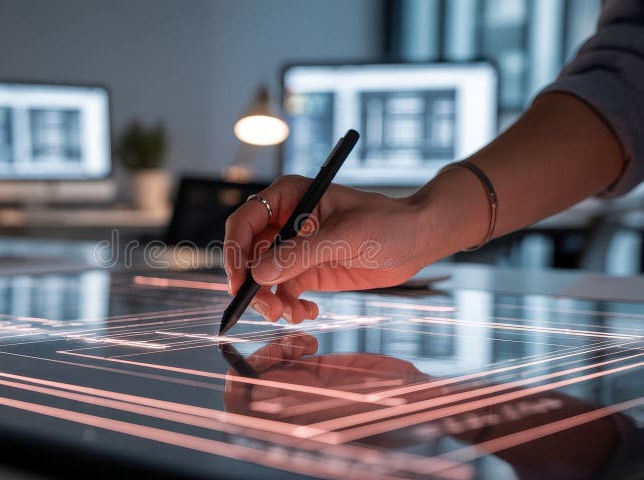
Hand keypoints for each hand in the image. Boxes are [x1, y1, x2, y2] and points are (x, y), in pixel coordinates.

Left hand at [222, 333, 427, 425]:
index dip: (239, 381)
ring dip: (276, 346)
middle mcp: (290, 406)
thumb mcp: (342, 406)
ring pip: (265, 364)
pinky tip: (312, 341)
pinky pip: (287, 356)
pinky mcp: (316, 373)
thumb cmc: (388, 410)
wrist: (417, 400)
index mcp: (291, 422)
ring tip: (303, 342)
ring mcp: (301, 389)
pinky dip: (291, 343)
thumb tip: (256, 399)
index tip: (258, 360)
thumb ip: (297, 406)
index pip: (239, 407)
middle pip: (247, 381)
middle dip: (259, 357)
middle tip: (283, 346)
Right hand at [223, 175, 432, 323]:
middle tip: (267, 308)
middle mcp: (285, 222)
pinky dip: (290, 307)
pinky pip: (284, 292)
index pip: (246, 221)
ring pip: (263, 278)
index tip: (239, 280)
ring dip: (270, 300)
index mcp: (289, 197)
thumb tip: (259, 274)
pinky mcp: (307, 271)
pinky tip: (308, 312)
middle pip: (249, 254)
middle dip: (252, 284)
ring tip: (290, 315)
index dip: (235, 251)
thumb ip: (300, 255)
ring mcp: (295, 249)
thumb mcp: (344, 236)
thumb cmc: (387, 222)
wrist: (418, 239)